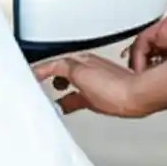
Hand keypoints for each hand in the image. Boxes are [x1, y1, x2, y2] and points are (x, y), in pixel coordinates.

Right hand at [32, 52, 149, 117]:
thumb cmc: (115, 89)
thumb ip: (64, 70)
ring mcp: (96, 79)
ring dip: (61, 85)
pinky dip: (70, 96)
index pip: (54, 64)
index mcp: (82, 62)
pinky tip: (71, 103)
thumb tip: (53, 69)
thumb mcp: (81, 75)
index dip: (40, 70)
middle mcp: (89, 67)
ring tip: (55, 92)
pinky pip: (79, 92)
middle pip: (63, 70)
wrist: (136, 98)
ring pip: (71, 80)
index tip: (30, 75)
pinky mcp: (102, 92)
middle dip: (50, 76)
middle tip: (38, 82)